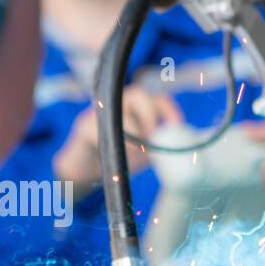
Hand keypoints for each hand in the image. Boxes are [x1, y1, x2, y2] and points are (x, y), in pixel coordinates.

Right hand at [53, 87, 182, 187]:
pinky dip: (110, 141)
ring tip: (135, 150)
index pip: (157, 97)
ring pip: (120, 109)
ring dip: (131, 130)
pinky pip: (100, 127)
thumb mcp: (146, 152)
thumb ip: (161, 145)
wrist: (86, 172)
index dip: (169, 109)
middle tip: (151, 138)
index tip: (176, 125)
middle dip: (150, 116)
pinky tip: (115, 152)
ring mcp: (100, 111)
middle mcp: (119, 102)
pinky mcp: (83, 125)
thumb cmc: (118, 157)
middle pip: (140, 94)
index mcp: (137, 107)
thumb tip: (181, 146)